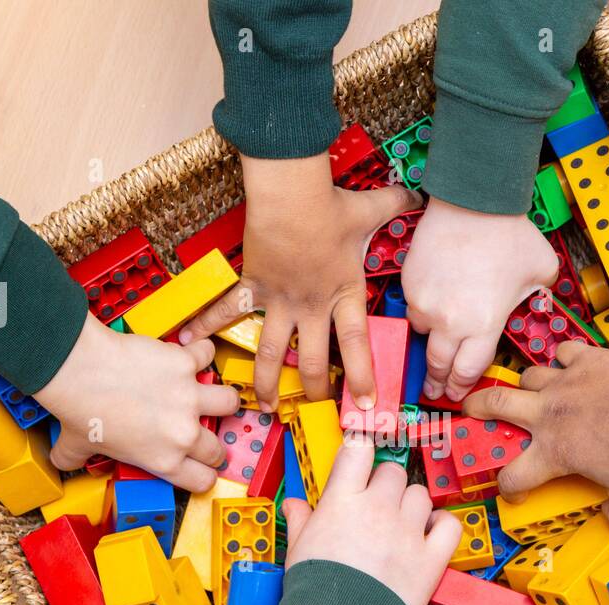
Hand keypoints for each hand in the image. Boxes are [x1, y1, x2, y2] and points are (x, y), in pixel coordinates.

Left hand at [36, 314, 240, 491]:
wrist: (80, 370)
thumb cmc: (80, 408)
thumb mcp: (76, 447)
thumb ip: (76, 458)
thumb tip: (65, 460)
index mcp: (162, 459)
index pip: (202, 480)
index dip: (202, 475)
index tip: (199, 466)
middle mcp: (182, 432)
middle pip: (217, 449)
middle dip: (210, 443)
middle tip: (199, 432)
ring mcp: (188, 397)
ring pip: (229, 403)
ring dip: (219, 400)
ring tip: (207, 395)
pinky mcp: (184, 364)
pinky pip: (206, 355)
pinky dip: (200, 352)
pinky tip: (190, 354)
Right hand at [180, 153, 420, 410]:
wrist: (290, 196)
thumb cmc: (330, 205)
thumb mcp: (371, 208)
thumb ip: (395, 205)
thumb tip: (417, 194)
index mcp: (344, 293)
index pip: (356, 345)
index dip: (361, 376)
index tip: (366, 402)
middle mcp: (312, 306)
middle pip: (313, 360)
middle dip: (314, 389)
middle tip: (315, 406)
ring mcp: (280, 300)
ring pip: (273, 352)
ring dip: (267, 381)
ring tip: (265, 406)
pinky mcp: (253, 285)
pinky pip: (228, 310)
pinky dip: (208, 324)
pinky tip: (191, 341)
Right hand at [281, 438, 461, 604]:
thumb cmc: (314, 591)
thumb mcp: (297, 549)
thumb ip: (301, 521)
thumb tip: (295, 505)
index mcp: (342, 501)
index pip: (358, 450)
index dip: (360, 451)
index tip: (362, 458)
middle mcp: (378, 508)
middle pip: (393, 472)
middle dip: (385, 484)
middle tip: (376, 505)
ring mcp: (407, 532)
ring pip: (420, 495)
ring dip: (411, 504)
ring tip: (400, 524)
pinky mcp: (430, 558)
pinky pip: (449, 525)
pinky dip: (443, 524)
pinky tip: (430, 532)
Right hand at [402, 196, 558, 402]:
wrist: (473, 200)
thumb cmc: (509, 234)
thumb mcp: (540, 272)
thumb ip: (534, 296)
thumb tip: (533, 301)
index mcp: (484, 326)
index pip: (468, 372)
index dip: (462, 386)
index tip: (458, 393)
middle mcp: (451, 322)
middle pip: (438, 365)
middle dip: (437, 381)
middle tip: (435, 390)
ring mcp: (425, 304)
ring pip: (422, 334)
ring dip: (430, 340)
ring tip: (435, 343)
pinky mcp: (409, 285)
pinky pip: (413, 306)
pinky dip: (422, 309)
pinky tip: (433, 301)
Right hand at [461, 341, 608, 533]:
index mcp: (554, 453)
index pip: (512, 477)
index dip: (508, 489)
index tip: (516, 491)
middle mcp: (550, 415)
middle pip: (493, 405)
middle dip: (476, 408)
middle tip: (471, 410)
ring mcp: (566, 383)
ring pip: (527, 377)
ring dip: (527, 387)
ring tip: (534, 393)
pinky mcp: (586, 359)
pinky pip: (562, 353)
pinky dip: (564, 360)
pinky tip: (572, 368)